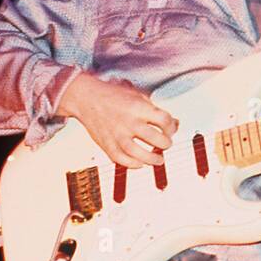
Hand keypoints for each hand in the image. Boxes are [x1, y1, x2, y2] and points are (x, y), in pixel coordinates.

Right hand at [59, 73, 177, 167]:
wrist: (85, 97)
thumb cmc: (113, 96)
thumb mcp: (137, 95)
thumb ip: (155, 110)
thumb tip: (175, 124)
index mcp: (138, 107)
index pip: (164, 120)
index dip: (171, 127)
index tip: (170, 130)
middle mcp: (128, 121)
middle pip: (154, 138)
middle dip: (165, 143)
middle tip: (166, 144)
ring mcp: (116, 134)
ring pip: (137, 152)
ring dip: (152, 159)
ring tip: (158, 160)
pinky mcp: (105, 143)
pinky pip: (120, 158)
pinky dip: (131, 164)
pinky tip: (139, 163)